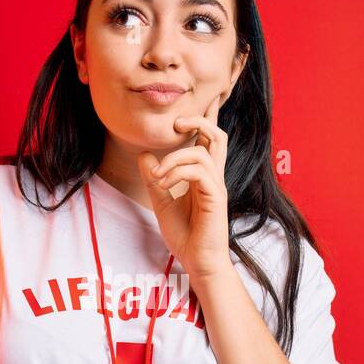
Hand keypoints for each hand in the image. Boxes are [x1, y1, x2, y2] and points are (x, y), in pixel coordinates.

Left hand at [137, 92, 232, 281]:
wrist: (197, 262)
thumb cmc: (186, 235)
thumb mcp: (162, 201)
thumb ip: (155, 178)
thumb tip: (144, 154)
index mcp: (204, 177)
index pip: (209, 141)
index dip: (207, 118)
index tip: (205, 101)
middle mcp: (213, 178)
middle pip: (218, 136)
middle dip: (199, 121)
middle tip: (176, 124)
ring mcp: (216, 187)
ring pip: (204, 151)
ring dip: (175, 157)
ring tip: (157, 175)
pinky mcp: (215, 197)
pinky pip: (199, 171)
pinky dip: (177, 172)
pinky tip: (163, 184)